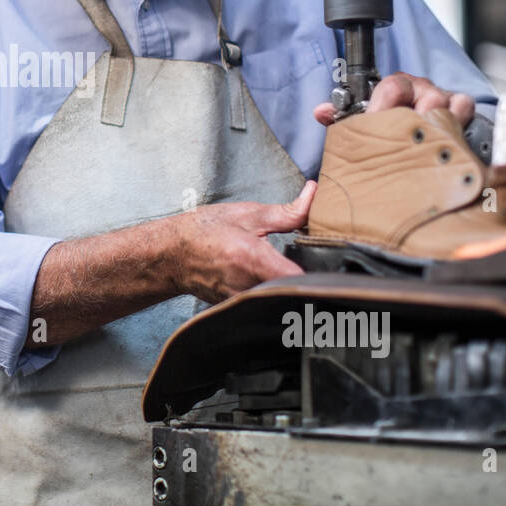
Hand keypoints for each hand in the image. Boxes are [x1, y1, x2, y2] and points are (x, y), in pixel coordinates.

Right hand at [167, 180, 315, 303]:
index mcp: (253, 260)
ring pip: (283, 303)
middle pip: (296, 295)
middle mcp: (248, 287)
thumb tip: (314, 195)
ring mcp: (242, 303)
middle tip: (326, 271)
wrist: (171, 255)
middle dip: (313, 284)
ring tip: (303, 277)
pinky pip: (268, 306)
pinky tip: (280, 285)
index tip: (334, 266)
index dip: (323, 276)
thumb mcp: (247, 214)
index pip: (301, 280)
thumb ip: (287, 212)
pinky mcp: (239, 310)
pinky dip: (278, 296)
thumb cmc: (204, 232)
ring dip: (296, 291)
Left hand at [313, 71, 475, 126]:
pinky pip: (462, 105)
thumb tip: (320, 111)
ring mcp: (440, 97)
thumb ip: (342, 118)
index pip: (392, 87)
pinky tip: (445, 136)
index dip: (384, 106)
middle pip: (422, 92)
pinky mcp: (460, 108)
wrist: (415, 144)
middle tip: (403, 136)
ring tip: (421, 142)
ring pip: (442, 100)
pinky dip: (456, 119)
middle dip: (412, 117)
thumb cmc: (386, 133)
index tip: (377, 122)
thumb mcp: (361, 127)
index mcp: (393, 88)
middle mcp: (418, 88)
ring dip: (432, 123)